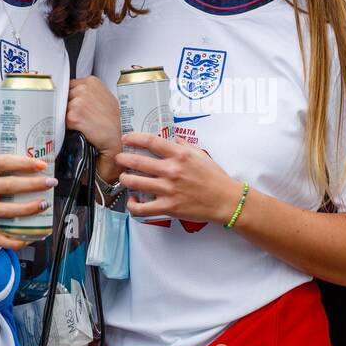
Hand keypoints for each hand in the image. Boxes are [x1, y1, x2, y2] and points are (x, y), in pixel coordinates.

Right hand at [0, 152, 57, 250]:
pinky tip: (29, 236)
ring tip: (43, 204)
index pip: (1, 163)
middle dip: (33, 184)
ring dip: (28, 209)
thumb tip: (25, 156)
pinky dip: (14, 240)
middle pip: (7, 187)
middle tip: (51, 183)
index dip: (23, 163)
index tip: (41, 165)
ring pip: (4, 212)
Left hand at [66, 77, 121, 158]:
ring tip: (81, 122)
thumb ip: (89, 92)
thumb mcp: (105, 98)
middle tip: (80, 115)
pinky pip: (61, 119)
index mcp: (92, 82)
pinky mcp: (73, 116)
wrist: (115, 139)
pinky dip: (66, 125)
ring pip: (62, 107)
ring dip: (67, 116)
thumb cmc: (112, 121)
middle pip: (64, 96)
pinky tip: (78, 128)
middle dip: (68, 106)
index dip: (71, 96)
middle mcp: (84, 89)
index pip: (69, 85)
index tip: (73, 103)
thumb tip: (76, 92)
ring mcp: (78, 102)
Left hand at [116, 131, 242, 223]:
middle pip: (137, 161)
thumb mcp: (201, 155)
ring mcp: (168, 189)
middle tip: (120, 158)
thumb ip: (184, 145)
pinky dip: (132, 204)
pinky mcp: (167, 207)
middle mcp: (171, 170)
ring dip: (125, 178)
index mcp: (179, 155)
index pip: (150, 141)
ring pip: (135, 182)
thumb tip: (172, 138)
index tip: (126, 138)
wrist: (225, 200)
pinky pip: (141, 208)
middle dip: (123, 159)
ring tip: (124, 178)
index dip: (134, 138)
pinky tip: (133, 200)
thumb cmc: (215, 178)